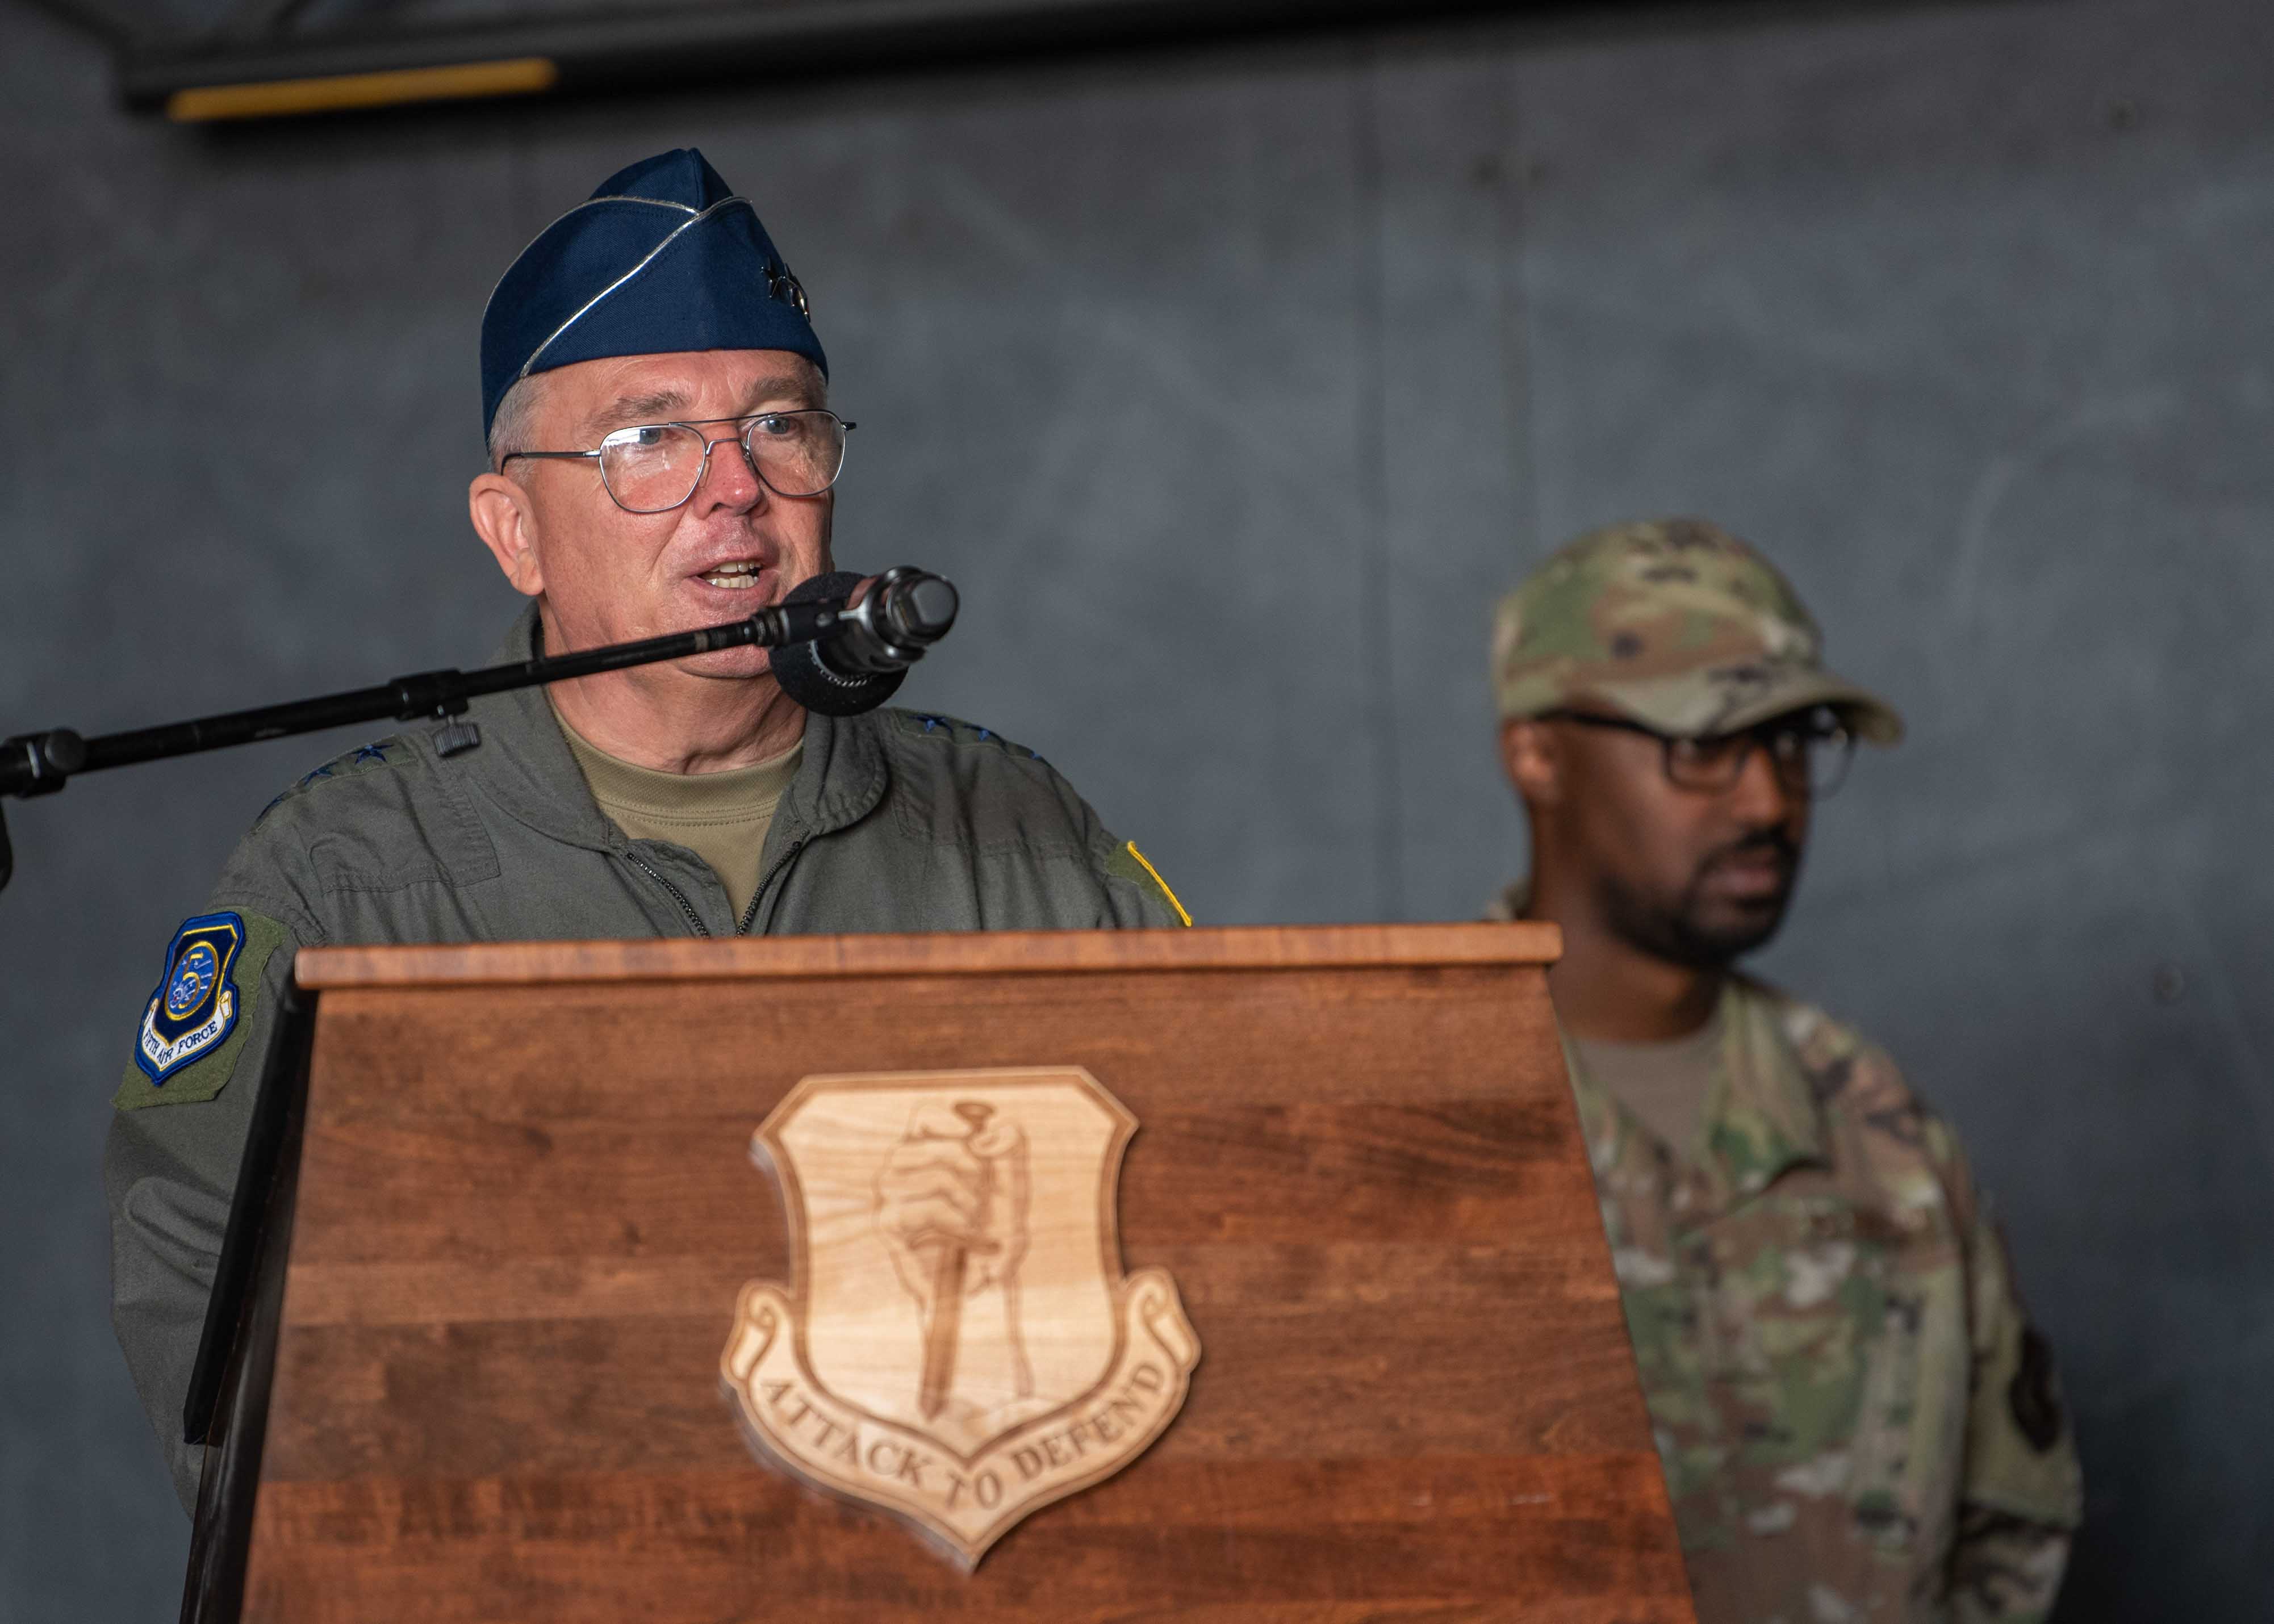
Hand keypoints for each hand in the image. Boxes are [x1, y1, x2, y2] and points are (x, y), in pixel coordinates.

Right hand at [874, 1102, 1028, 1316]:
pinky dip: (958, 1223)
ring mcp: (890, 1197)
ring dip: (970, 1199)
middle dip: (970, 1166)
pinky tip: (964, 1238)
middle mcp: (902, 1170)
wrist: (983, 1284)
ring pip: (936, 1175)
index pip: (924, 1115)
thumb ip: (1010, 1152)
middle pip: (929, 1142)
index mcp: (928, 1152)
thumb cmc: (996, 1233)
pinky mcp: (888, 1226)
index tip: (975, 1137)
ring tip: (975, 1221)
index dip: (948, 1119)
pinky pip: (928, 1208)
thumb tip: (989, 1134)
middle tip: (984, 1194)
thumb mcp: (1014, 1190)